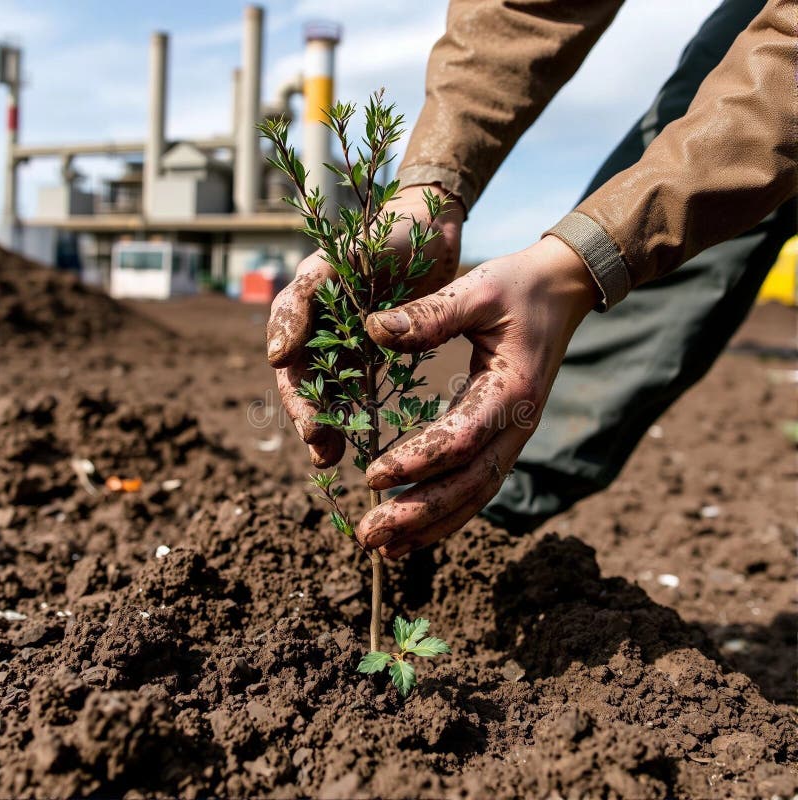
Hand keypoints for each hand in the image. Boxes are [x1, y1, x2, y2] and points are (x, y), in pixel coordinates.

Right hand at [266, 185, 464, 466]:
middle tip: (317, 441)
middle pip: (301, 372)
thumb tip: (280, 353)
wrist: (433, 227)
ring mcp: (342, 338)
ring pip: (323, 387)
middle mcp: (320, 320)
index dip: (291, 368)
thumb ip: (320, 287)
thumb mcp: (358, 249)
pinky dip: (350, 416)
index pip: (289, 336)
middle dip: (307, 409)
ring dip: (323, 422)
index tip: (296, 395)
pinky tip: (352, 446)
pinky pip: (352, 389)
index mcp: (311, 293)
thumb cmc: (396, 230)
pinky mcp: (368, 353)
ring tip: (328, 457)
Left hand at [357, 235, 598, 558]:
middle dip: (419, 514)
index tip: (372, 476)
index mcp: (512, 389)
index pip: (462, 438)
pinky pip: (476, 485)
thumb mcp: (477, 289)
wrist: (562, 290)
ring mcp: (514, 436)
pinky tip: (412, 532)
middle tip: (369, 535)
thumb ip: (431, 313)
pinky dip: (445, 514)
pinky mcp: (503, 437)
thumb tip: (375, 328)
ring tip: (384, 549)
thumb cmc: (518, 286)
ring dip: (430, 525)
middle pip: (469, 484)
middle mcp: (518, 424)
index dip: (417, 460)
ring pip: (474, 496)